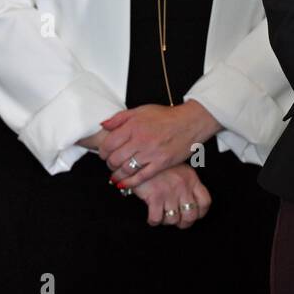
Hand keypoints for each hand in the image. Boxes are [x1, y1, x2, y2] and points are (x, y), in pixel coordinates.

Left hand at [100, 100, 219, 188]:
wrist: (191, 122)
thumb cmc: (167, 116)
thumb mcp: (142, 110)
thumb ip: (120, 117)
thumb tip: (103, 125)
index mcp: (134, 126)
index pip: (109, 144)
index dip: (103, 151)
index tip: (104, 153)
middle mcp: (141, 140)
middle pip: (115, 159)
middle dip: (110, 163)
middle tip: (111, 163)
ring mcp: (151, 153)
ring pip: (126, 170)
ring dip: (117, 174)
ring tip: (116, 173)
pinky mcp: (161, 164)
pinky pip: (140, 177)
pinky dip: (129, 182)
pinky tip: (124, 183)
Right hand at [129, 163, 211, 228]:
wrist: (142, 159)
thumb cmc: (160, 166)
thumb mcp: (180, 170)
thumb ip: (188, 184)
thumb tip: (191, 202)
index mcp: (192, 179)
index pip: (205, 202)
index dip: (201, 213)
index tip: (195, 216)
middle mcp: (183, 187)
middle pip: (191, 215)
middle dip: (184, 223)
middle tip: (178, 222)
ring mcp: (170, 192)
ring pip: (173, 219)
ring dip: (167, 221)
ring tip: (163, 216)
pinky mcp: (155, 196)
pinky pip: (157, 218)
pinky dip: (154, 221)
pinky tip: (152, 218)